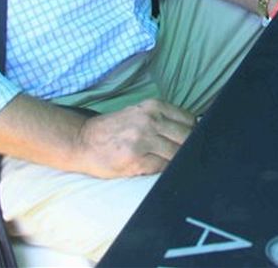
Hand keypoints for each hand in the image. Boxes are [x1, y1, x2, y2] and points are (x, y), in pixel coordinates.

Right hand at [75, 99, 195, 178]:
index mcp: (153, 107)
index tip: (195, 141)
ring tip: (174, 163)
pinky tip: (158, 168)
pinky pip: (161, 167)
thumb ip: (163, 118)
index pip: (189, 120)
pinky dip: (164, 169)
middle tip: (188, 155)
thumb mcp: (139, 113)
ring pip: (176, 154)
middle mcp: (149, 121)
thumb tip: (193, 129)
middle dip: (189, 148)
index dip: (195, 133)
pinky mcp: (134, 161)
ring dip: (177, 160)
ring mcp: (142, 141)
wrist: (82, 141)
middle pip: (186, 138)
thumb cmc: (114, 129)